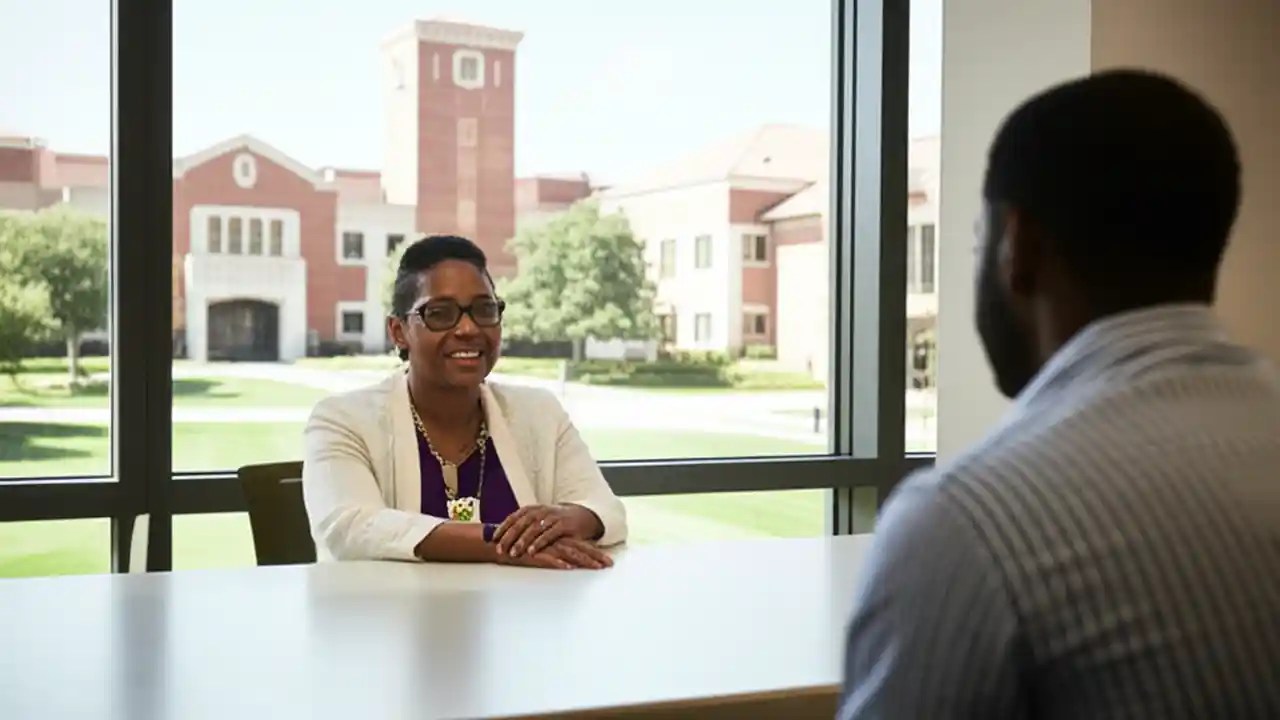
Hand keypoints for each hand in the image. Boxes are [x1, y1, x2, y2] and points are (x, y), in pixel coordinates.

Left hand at [494, 504, 602, 557]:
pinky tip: (532, 551)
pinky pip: (549, 534)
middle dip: (509, 537)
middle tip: (500, 549)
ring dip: (522, 541)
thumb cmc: (556, 521)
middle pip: (521, 523)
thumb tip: (502, 537)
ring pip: (533, 529)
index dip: (503, 527)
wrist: (582, 516)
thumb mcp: (540, 520)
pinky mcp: (563, 525)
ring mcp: (552, 517)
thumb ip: (524, 526)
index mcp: (532, 509)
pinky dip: (539, 543)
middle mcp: (541, 511)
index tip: (493, 539)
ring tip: (514, 553)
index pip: (514, 517)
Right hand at [496, 537, 612, 570]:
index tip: (608, 561)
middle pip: (580, 548)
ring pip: (569, 553)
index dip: (596, 553)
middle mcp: (555, 542)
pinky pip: (548, 558)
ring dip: (583, 560)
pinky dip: (559, 562)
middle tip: (609, 564)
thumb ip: (556, 554)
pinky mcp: (534, 554)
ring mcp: (545, 547)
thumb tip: (570, 563)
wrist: (499, 543)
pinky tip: (568, 568)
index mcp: (558, 540)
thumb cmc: (522, 548)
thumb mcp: (542, 550)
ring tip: (596, 567)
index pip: (581, 545)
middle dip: (596, 557)